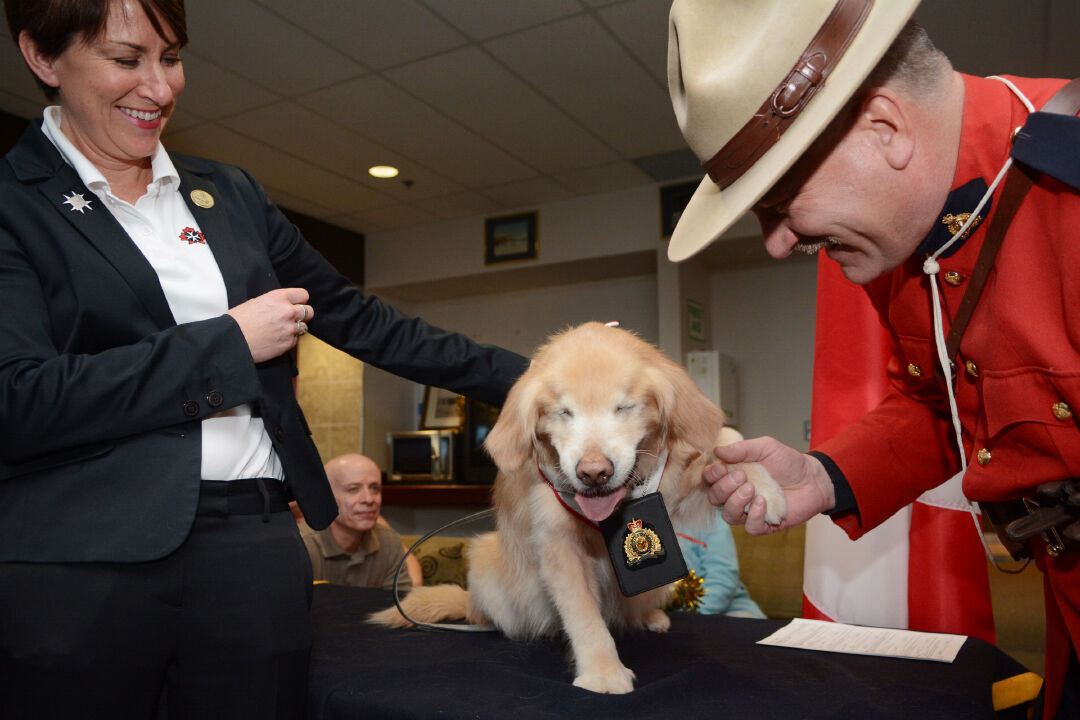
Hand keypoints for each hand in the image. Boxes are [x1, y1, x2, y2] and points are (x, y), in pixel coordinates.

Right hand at [227, 288, 312, 362]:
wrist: (232, 339)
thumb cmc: (239, 320)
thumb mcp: (257, 302)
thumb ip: (275, 303)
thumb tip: (284, 306)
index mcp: (279, 297)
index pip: (303, 295)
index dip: (299, 300)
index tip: (296, 304)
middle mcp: (288, 312)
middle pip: (309, 311)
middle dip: (302, 315)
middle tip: (292, 319)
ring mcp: (290, 328)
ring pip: (303, 327)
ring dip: (295, 329)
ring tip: (280, 330)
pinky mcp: (288, 343)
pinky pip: (295, 340)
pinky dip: (288, 340)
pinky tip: (275, 340)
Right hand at [703, 436, 834, 534]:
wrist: (814, 479)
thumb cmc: (789, 463)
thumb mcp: (766, 448)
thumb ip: (742, 449)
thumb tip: (717, 450)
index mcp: (733, 475)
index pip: (710, 479)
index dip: (710, 475)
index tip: (721, 468)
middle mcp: (737, 494)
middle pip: (715, 498)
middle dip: (723, 487)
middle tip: (742, 477)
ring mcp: (750, 511)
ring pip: (728, 515)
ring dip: (735, 502)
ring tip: (751, 490)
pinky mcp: (764, 524)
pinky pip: (750, 527)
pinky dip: (753, 516)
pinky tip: (763, 503)